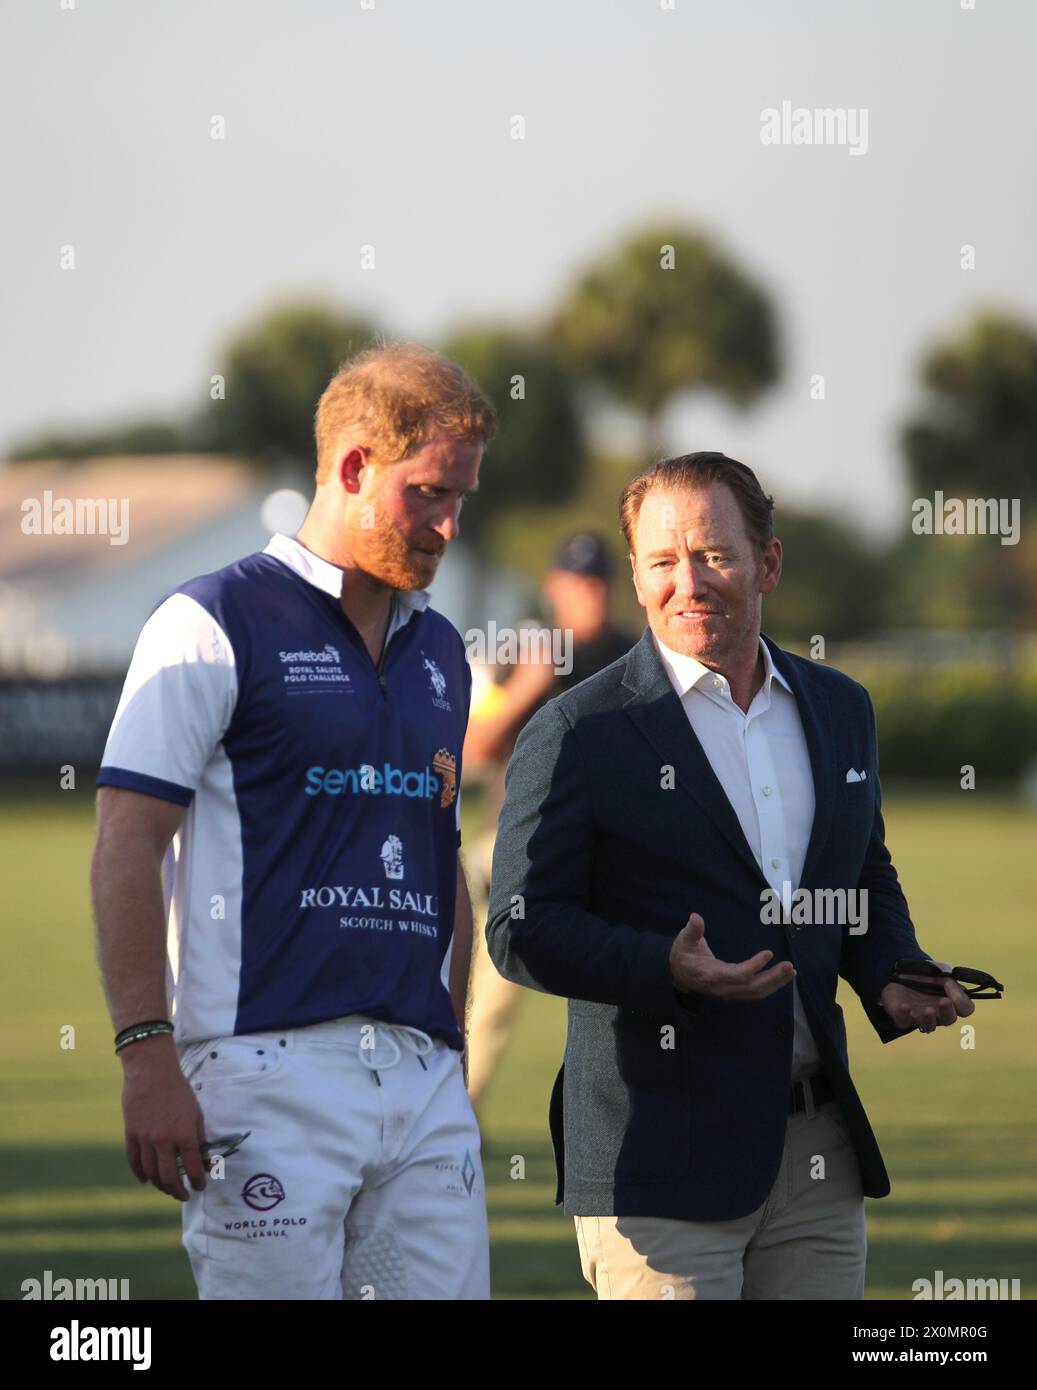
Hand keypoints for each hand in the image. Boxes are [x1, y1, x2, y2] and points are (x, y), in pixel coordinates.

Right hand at [121, 1035, 208, 1200]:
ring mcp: (145, 1139)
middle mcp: (164, 1140)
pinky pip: (134, 1162)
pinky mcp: (131, 1135)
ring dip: (160, 1185)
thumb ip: (199, 1137)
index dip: (199, 1181)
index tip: (201, 1186)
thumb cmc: (178, 1091)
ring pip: (151, 1173)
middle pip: (169, 1177)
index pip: (193, 1168)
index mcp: (184, 1134)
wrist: (151, 1072)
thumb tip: (205, 1160)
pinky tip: (146, 1180)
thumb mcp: (196, 1112)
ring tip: (167, 1189)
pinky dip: (140, 1174)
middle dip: (178, 1191)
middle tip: (184, 1195)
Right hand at [669, 912, 795, 1000]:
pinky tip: (782, 978)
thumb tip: (695, 917)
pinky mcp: (734, 992)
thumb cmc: (683, 954)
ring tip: (791, 971)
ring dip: (775, 983)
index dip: (754, 966)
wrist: (677, 974)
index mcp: (711, 975)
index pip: (737, 975)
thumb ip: (692, 930)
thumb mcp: (684, 940)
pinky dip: (770, 986)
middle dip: (772, 978)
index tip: (769, 953)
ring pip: (755, 992)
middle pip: (751, 987)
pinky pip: (754, 993)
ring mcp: (729, 993)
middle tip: (789, 965)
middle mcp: (722, 988)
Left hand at [879, 960, 974, 1032]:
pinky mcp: (903, 1018)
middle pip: (949, 1019)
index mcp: (951, 1002)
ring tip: (927, 1010)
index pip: (965, 1009)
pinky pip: (904, 1022)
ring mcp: (921, 1018)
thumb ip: (949, 978)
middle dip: (947, 1011)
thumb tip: (951, 986)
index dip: (961, 1000)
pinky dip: (904, 1015)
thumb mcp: (939, 971)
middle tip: (943, 1001)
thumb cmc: (924, 975)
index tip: (949, 985)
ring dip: (928, 1019)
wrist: (899, 974)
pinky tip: (905, 1006)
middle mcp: (938, 1014)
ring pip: (929, 1027)